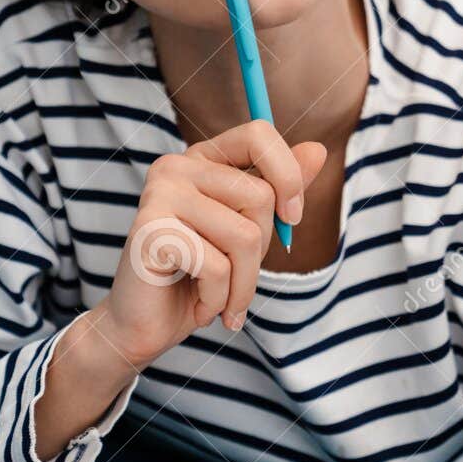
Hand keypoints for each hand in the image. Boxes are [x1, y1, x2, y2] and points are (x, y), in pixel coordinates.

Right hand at [99, 120, 325, 366]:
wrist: (144, 327)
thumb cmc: (198, 278)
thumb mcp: (247, 233)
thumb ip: (279, 191)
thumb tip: (318, 150)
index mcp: (201, 160)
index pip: (258, 134)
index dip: (288, 175)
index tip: (292, 218)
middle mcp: (176, 167)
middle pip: (261, 197)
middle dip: (261, 252)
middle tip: (232, 277)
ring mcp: (159, 195)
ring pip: (245, 236)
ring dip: (242, 285)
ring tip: (220, 299)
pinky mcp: (151, 230)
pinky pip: (217, 267)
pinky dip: (217, 299)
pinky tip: (198, 307)